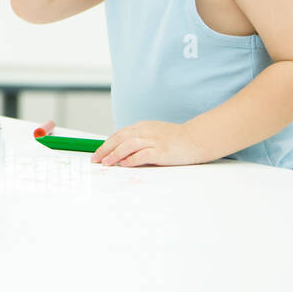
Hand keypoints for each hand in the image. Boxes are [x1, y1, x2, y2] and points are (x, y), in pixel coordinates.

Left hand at [90, 120, 206, 166]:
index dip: (107, 144)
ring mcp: (154, 141)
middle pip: (119, 138)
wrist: (197, 138)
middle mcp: (146, 132)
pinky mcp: (161, 151)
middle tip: (95, 159)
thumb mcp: (154, 134)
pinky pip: (142, 155)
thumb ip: (140, 139)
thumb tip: (122, 152)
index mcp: (142, 126)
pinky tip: (124, 164)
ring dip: (114, 154)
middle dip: (105, 149)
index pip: (119, 134)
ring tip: (105, 163)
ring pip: (128, 145)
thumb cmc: (176, 139)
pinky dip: (131, 159)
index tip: (98, 152)